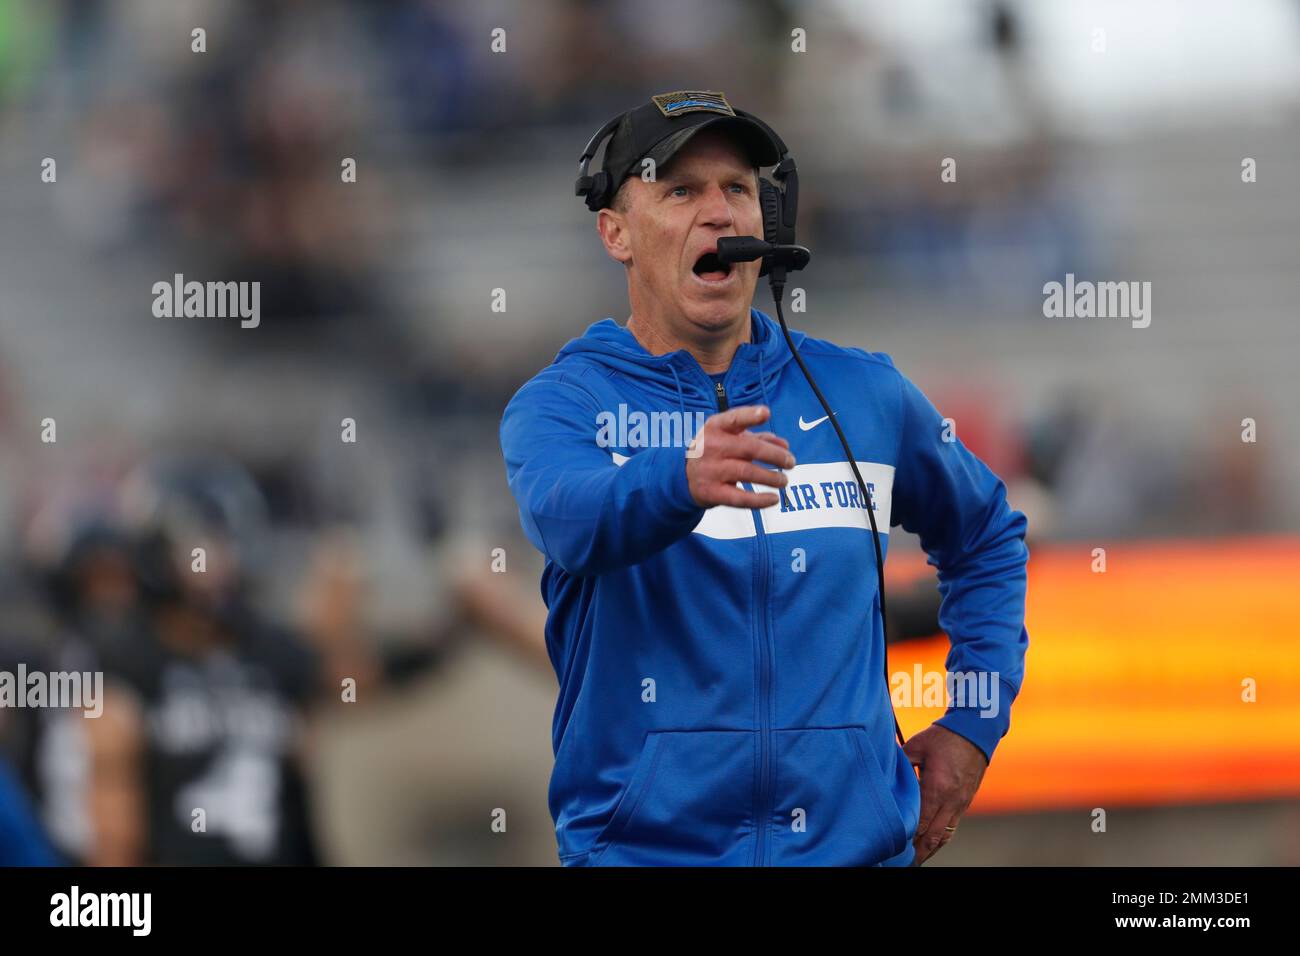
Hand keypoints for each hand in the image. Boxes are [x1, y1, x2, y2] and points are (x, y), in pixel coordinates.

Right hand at [685, 405, 794, 508]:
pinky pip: (739, 498)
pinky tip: (773, 499)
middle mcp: (711, 447)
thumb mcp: (731, 438)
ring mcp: (710, 470)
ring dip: (771, 478)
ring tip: (784, 481)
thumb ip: (758, 439)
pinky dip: (759, 500)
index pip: (734, 419)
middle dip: (775, 456)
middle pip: (749, 449)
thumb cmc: (715, 452)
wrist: (684, 476)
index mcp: (715, 427)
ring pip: (747, 473)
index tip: (766, 413)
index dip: (750, 416)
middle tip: (791, 462)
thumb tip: (785, 446)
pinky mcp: (711, 492)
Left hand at [903, 723, 987, 864]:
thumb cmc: (944, 737)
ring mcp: (960, 803)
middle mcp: (951, 801)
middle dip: (919, 851)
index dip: (908, 838)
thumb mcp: (916, 746)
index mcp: (936, 788)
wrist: (974, 732)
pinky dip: (941, 837)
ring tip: (918, 858)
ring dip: (931, 848)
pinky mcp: (965, 801)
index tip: (895, 847)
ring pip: (945, 835)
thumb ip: (900, 764)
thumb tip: (885, 776)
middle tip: (905, 861)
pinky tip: (932, 842)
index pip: (920, 823)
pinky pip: (953, 826)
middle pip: (933, 836)